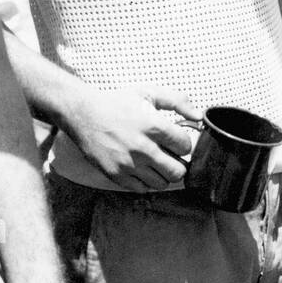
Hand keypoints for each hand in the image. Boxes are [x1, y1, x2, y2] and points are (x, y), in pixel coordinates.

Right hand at [67, 83, 202, 190]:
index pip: (185, 147)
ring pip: (161, 183)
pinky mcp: (115, 174)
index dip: (184, 143)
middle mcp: (142, 148)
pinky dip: (145, 181)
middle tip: (171, 156)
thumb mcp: (149, 93)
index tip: (176, 140)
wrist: (82, 113)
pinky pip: (142, 189)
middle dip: (178, 164)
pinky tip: (142, 168)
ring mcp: (128, 164)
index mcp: (153, 126)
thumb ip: (178, 101)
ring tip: (156, 162)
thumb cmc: (117, 103)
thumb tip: (199, 116)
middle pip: (177, 171)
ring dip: (163, 174)